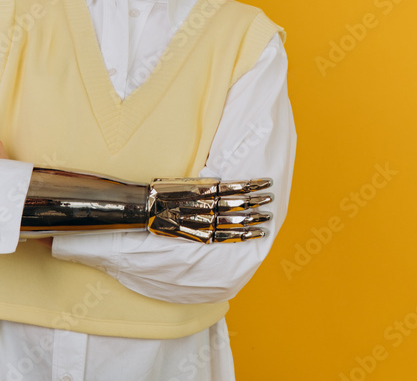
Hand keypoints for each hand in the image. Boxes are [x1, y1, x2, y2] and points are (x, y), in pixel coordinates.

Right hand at [147, 177, 273, 242]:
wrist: (145, 208)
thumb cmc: (165, 191)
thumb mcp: (187, 181)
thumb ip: (206, 183)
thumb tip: (225, 183)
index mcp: (204, 188)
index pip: (236, 186)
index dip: (254, 185)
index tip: (267, 182)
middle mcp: (206, 204)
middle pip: (238, 203)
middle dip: (257, 202)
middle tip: (271, 199)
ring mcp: (203, 221)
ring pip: (234, 220)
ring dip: (253, 219)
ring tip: (268, 217)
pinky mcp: (199, 235)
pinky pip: (224, 236)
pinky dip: (241, 235)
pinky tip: (254, 234)